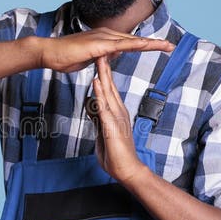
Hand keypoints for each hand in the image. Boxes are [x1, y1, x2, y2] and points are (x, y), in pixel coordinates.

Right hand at [39, 29, 173, 73]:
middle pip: (136, 40)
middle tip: (172, 46)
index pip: (130, 43)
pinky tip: (146, 46)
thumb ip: (102, 57)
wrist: (49, 53)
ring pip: (132, 41)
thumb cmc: (65, 57)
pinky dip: (135, 45)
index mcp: (105, 39)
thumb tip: (111, 56)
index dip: (146, 45)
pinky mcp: (98, 45)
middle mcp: (106, 35)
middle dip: (155, 43)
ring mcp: (103, 38)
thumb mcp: (89, 59)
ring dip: (151, 44)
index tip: (161, 48)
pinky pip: (120, 45)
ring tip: (166, 46)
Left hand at [88, 55, 144, 184]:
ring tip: (99, 58)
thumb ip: (98, 118)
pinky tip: (96, 83)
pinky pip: (105, 108)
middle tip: (100, 48)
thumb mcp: (102, 132)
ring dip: (103, 75)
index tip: (98, 58)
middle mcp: (118, 112)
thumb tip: (92, 106)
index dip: (103, 73)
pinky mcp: (113, 127)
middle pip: (109, 85)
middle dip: (104, 67)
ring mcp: (116, 118)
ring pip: (108, 93)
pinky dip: (100, 94)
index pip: (108, 89)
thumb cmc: (116, 154)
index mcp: (116, 112)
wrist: (128, 170)